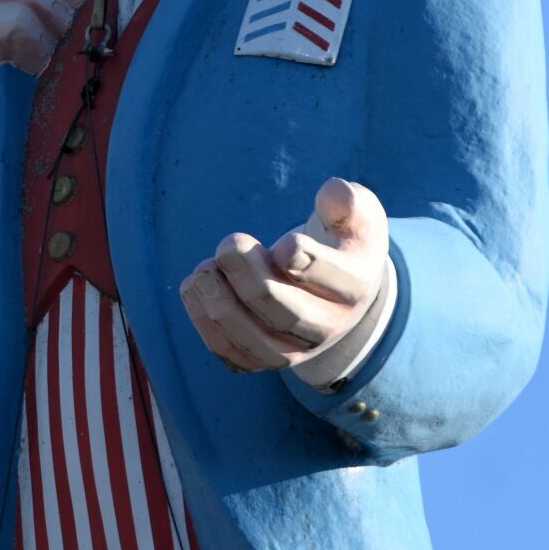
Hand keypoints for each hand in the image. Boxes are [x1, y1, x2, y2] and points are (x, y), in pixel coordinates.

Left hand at [179, 178, 389, 372]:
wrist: (335, 286)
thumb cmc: (340, 239)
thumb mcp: (356, 213)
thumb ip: (348, 201)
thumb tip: (333, 192)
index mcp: (355, 284)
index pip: (333, 278)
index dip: (304, 258)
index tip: (281, 242)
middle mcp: (329, 326)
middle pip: (287, 313)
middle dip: (249, 278)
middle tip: (228, 245)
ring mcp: (297, 348)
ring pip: (257, 342)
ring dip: (221, 305)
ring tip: (203, 270)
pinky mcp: (266, 358)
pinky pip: (234, 356)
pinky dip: (205, 326)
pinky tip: (192, 289)